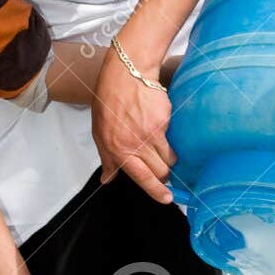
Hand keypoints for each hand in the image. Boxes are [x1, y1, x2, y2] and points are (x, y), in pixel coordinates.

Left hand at [92, 49, 174, 201]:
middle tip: (163, 171)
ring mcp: (152, 134)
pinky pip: (173, 139)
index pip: (142, 178)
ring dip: (169, 159)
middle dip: (164, 175)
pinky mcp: (165, 122)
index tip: (167, 199)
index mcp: (119, 150)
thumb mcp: (100, 133)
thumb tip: (108, 179)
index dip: (157, 192)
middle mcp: (136, 145)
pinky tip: (162, 127)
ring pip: (170, 158)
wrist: (126, 75)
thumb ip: (107, 159)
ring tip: (162, 149)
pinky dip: (171, 138)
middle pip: (161, 172)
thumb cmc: (110, 103)